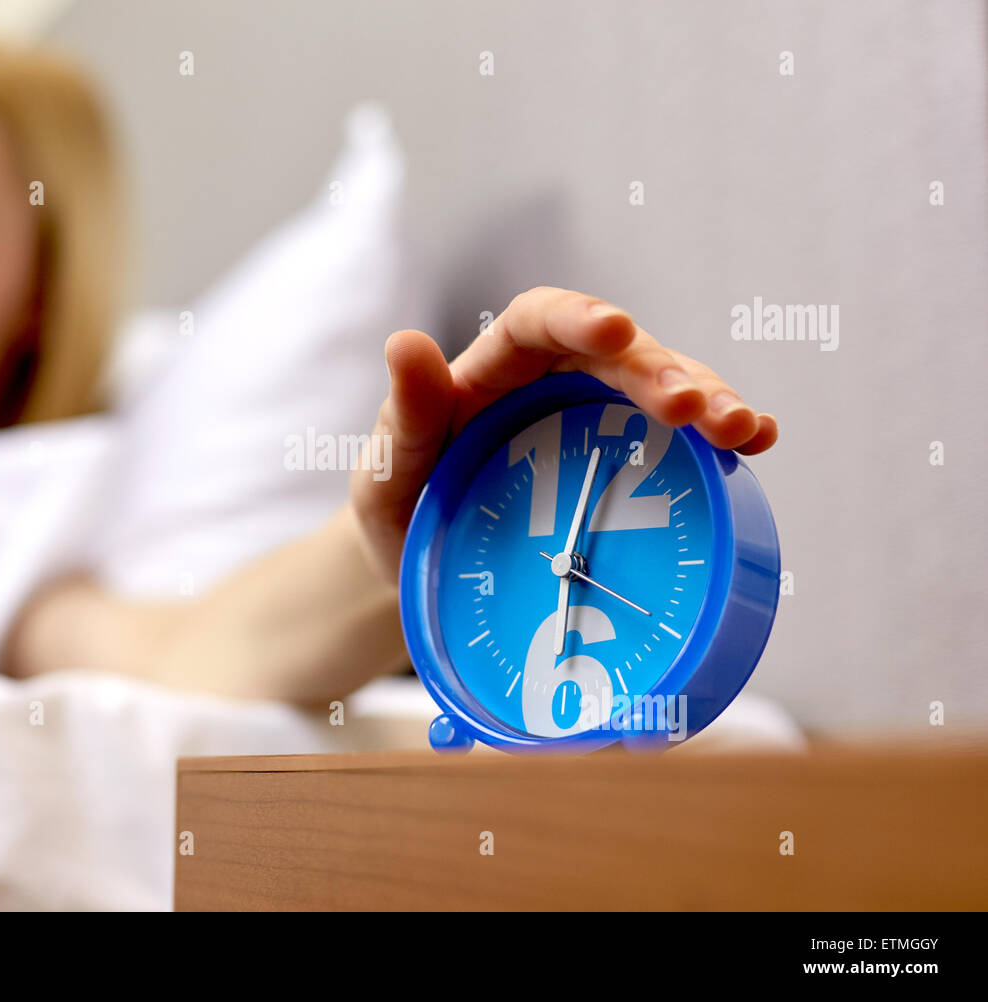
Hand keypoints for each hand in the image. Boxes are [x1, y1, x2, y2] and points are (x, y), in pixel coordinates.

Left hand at [349, 287, 777, 584]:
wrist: (424, 569)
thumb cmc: (403, 511)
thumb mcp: (387, 472)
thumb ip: (405, 415)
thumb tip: (405, 342)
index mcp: (493, 369)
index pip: (537, 322)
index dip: (578, 317)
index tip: (616, 330)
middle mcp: (553, 383)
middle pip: (618, 357)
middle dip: (663, 374)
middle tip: (700, 411)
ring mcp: (596, 422)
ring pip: (661, 392)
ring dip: (708, 402)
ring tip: (745, 431)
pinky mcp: (626, 463)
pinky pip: (676, 442)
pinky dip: (717, 442)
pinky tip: (755, 445)